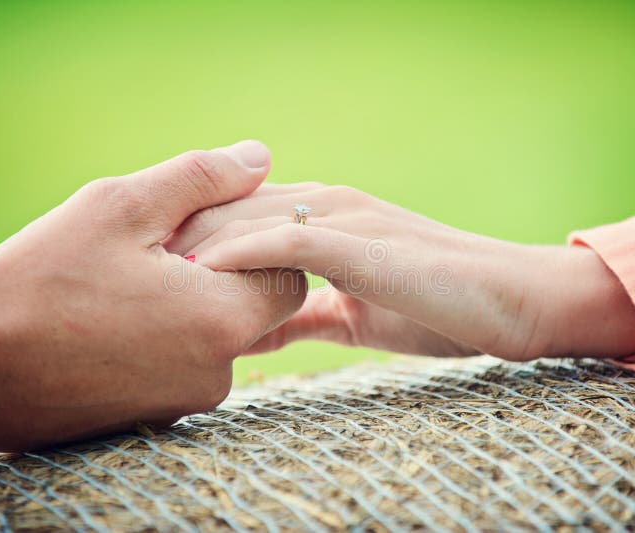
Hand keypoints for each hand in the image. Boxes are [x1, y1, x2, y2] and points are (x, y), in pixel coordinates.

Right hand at [0, 141, 305, 468]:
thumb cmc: (42, 285)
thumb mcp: (121, 208)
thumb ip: (201, 179)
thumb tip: (260, 157)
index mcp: (222, 320)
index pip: (289, 277)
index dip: (259, 244)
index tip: (211, 227)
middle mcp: (217, 372)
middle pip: (251, 307)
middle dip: (219, 271)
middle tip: (159, 249)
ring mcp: (185, 402)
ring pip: (213, 335)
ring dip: (186, 303)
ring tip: (124, 283)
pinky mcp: (154, 418)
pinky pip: (180, 364)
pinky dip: (163, 336)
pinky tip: (111, 318)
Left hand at [166, 183, 634, 361]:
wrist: (511, 302)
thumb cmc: (437, 305)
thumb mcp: (351, 314)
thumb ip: (301, 312)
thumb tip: (250, 330)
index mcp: (325, 216)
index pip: (240, 214)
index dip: (190, 235)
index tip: (142, 266)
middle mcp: (328, 204)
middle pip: (232, 207)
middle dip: (177, 232)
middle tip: (122, 262)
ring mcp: (345, 219)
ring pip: (251, 216)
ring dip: (196, 238)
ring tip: (139, 265)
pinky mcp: (361, 244)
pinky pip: (288, 241)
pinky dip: (240, 253)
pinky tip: (200, 270)